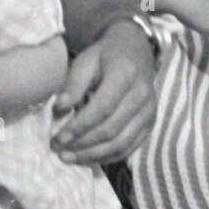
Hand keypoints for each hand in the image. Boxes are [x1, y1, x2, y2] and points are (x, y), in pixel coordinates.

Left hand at [51, 19, 155, 164]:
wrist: (134, 49)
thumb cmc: (105, 55)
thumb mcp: (85, 60)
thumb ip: (73, 85)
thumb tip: (59, 110)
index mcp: (125, 74)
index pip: (101, 109)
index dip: (79, 127)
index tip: (58, 139)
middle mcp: (142, 94)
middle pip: (111, 130)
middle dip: (82, 145)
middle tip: (59, 151)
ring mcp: (149, 111)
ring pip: (121, 144)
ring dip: (93, 156)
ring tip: (70, 158)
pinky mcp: (150, 123)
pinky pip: (129, 148)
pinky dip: (107, 157)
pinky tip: (88, 158)